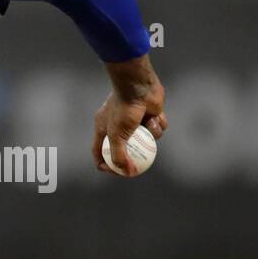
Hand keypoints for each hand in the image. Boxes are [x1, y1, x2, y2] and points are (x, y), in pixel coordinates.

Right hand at [93, 53, 167, 176]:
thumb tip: (128, 172)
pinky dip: (157, 125)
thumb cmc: (124, 109)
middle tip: (141, 166)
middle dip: (134, 157)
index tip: (118, 172)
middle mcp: (117, 125)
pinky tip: (155, 116)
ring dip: (150, 135)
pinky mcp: (149, 115)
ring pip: (145, 139)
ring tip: (148, 125)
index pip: (100, 152)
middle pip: (124, 148)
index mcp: (103, 128)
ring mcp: (134, 121)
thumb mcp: (117, 135)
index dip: (106, 164)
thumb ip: (119, 155)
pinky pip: (156, 129)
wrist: (139, 86)